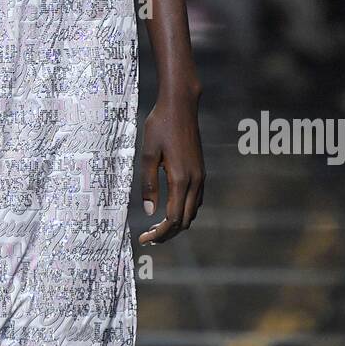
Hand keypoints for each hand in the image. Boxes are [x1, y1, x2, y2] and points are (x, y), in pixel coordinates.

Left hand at [138, 89, 204, 245]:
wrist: (181, 106)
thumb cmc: (160, 126)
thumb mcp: (148, 154)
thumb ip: (148, 184)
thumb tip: (150, 212)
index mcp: (181, 179)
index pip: (173, 219)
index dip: (160, 234)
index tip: (143, 239)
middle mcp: (195, 181)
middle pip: (185, 220)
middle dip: (168, 233)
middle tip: (148, 236)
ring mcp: (200, 176)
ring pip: (192, 211)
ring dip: (177, 223)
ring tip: (157, 226)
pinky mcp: (201, 170)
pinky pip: (196, 200)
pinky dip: (184, 210)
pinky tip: (170, 207)